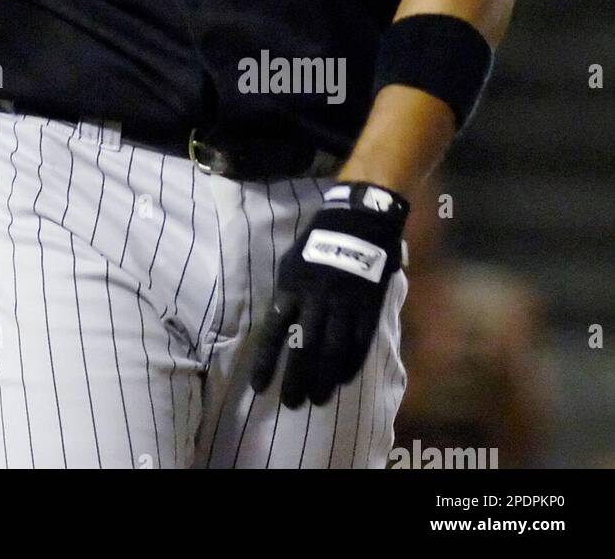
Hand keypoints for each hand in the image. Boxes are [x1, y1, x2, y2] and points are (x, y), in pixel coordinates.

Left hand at [249, 181, 408, 407]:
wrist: (358, 222)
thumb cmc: (317, 242)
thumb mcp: (292, 263)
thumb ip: (286, 294)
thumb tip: (277, 323)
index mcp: (292, 287)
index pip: (274, 331)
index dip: (266, 361)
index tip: (258, 387)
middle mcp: (315, 300)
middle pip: (303, 346)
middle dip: (295, 378)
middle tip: (290, 403)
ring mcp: (343, 305)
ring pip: (331, 350)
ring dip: (322, 378)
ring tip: (316, 399)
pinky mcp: (367, 308)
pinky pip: (358, 343)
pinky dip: (349, 364)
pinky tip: (340, 381)